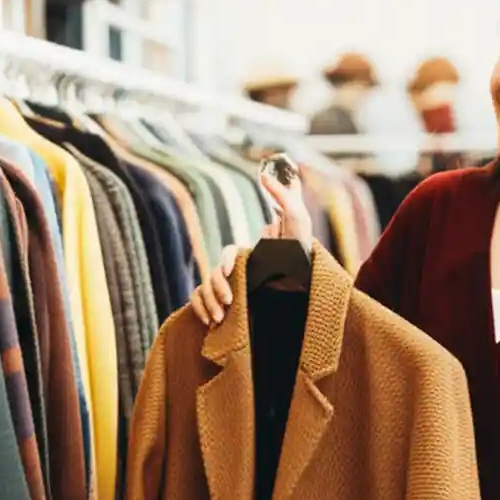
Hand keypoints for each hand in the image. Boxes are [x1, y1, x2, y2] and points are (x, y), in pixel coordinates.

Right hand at [188, 171, 313, 325]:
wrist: (302, 299)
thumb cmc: (301, 257)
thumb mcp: (298, 223)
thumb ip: (285, 197)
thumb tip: (265, 176)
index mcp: (251, 255)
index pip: (229, 254)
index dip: (229, 261)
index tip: (234, 272)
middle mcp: (238, 272)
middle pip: (213, 274)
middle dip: (216, 288)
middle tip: (230, 304)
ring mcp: (229, 288)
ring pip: (202, 289)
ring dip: (208, 302)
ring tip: (221, 318)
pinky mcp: (222, 305)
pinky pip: (197, 303)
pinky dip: (200, 310)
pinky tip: (211, 322)